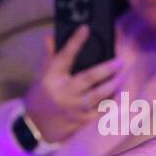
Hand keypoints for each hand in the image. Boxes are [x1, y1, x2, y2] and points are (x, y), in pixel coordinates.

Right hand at [23, 27, 125, 143]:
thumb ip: (51, 56)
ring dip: (112, 86)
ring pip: (97, 96)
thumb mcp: (42, 75)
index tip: (85, 29)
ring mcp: (74, 108)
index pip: (64, 56)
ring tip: (121, 77)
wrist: (34, 126)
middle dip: (106, 69)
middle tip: (119, 61)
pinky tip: (118, 95)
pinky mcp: (81, 121)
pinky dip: (111, 103)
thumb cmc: (41, 96)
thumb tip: (51, 37)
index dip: (75, 41)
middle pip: (88, 78)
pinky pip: (100, 112)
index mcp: (52, 78)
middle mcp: (63, 92)